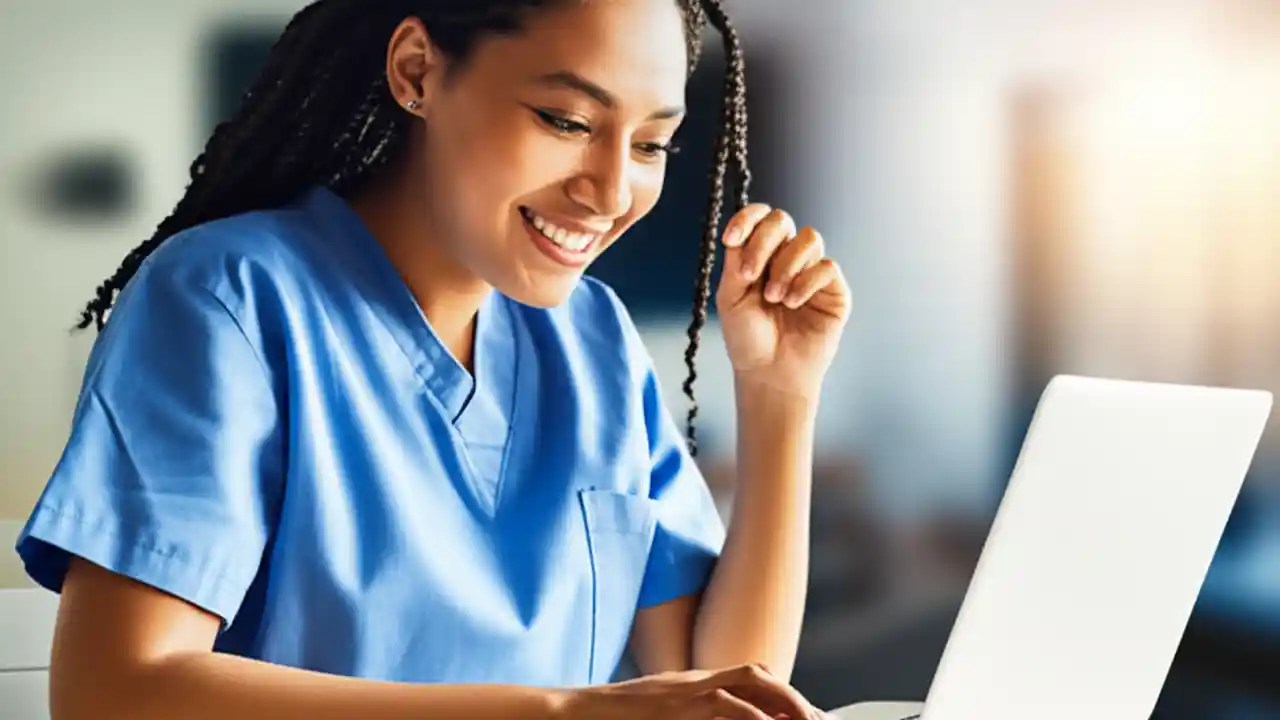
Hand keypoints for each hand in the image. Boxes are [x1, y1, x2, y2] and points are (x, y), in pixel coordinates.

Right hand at [559, 663, 822, 719]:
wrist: (572, 714)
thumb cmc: (615, 719)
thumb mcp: (663, 710)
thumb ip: (696, 713)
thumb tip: (736, 716)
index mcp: (693, 683)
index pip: (751, 677)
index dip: (783, 695)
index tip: (809, 716)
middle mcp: (694, 682)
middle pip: (757, 675)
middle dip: (793, 699)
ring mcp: (685, 692)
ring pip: (748, 686)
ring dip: (783, 704)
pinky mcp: (675, 708)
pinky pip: (724, 707)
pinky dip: (750, 716)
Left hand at [717, 205, 851, 400]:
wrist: (770, 373)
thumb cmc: (748, 338)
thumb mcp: (730, 299)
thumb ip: (735, 263)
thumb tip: (742, 233)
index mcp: (759, 255)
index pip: (758, 218)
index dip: (746, 219)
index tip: (730, 239)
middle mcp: (787, 257)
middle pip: (782, 220)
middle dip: (763, 242)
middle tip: (750, 275)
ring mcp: (811, 271)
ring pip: (808, 238)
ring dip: (786, 265)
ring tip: (775, 298)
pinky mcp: (834, 290)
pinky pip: (826, 266)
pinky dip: (806, 282)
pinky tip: (792, 303)